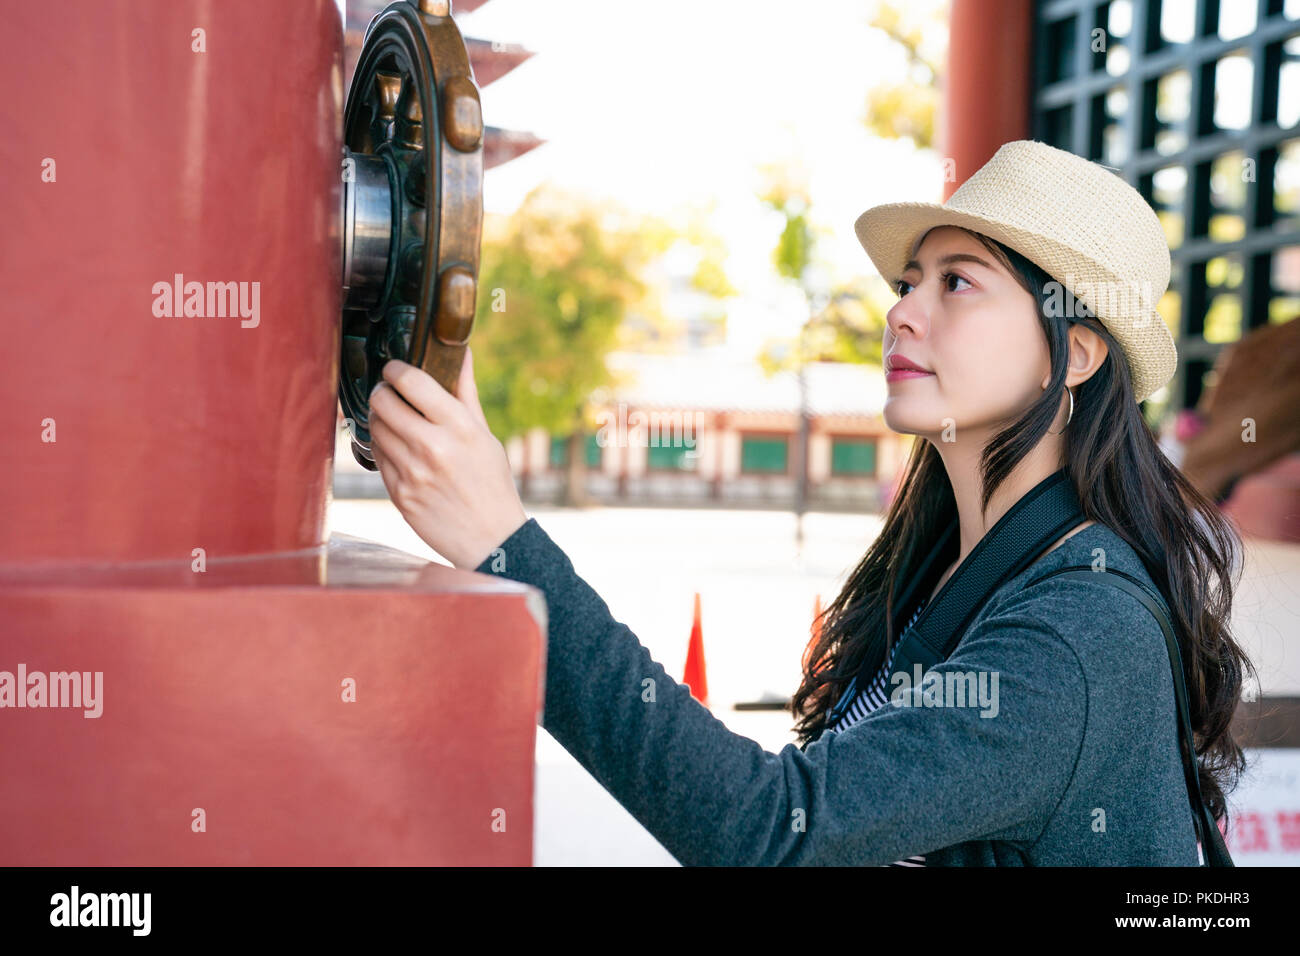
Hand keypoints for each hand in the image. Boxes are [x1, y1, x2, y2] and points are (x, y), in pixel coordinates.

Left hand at [367, 347, 527, 569]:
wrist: (491, 538)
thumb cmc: (492, 483)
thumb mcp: (485, 436)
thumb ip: (466, 393)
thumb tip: (462, 353)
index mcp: (459, 427)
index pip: (412, 381)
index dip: (396, 369)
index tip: (395, 368)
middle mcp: (433, 447)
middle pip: (383, 401)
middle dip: (382, 391)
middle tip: (389, 393)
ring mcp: (412, 472)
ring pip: (375, 428)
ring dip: (380, 419)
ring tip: (394, 421)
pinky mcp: (399, 494)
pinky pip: (377, 457)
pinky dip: (383, 447)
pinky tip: (398, 449)